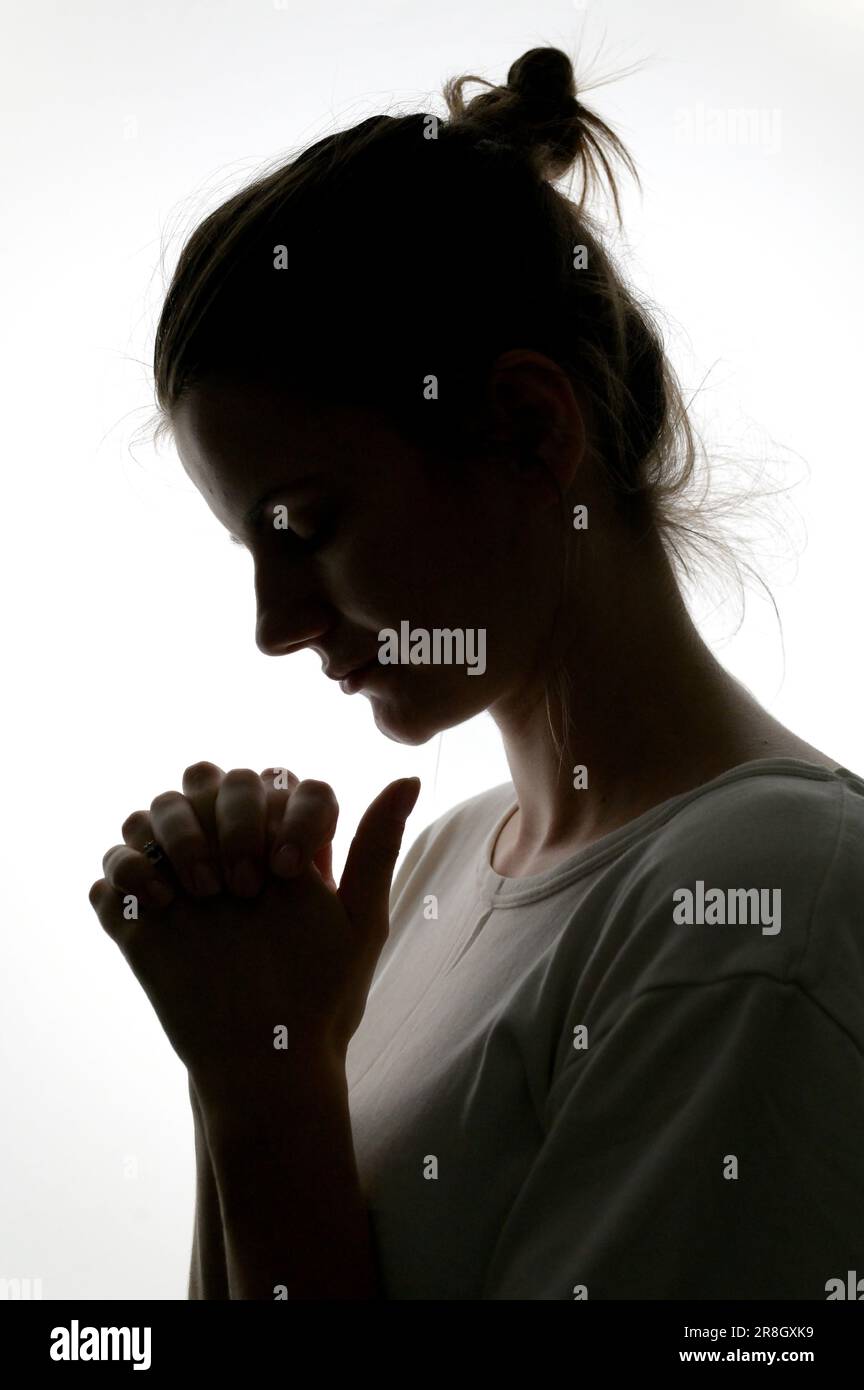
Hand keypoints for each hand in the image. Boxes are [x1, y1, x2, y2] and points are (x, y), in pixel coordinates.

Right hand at [89, 772, 420, 1108]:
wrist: (268, 1062)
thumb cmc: (323, 995)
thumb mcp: (360, 919)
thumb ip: (377, 844)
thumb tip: (410, 777)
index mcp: (276, 841)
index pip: (271, 780)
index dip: (281, 812)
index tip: (288, 871)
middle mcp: (225, 851)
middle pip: (205, 778)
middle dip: (224, 818)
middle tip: (244, 886)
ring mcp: (178, 881)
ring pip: (148, 812)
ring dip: (172, 835)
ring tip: (202, 895)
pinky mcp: (138, 918)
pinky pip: (111, 871)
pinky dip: (127, 874)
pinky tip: (161, 909)